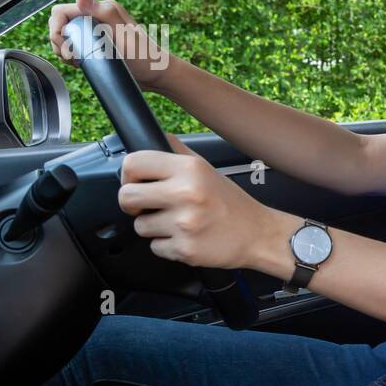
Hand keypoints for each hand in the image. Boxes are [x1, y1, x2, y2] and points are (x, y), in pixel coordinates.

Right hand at [48, 0, 179, 90]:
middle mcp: (96, 18)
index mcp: (101, 10)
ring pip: (65, 37)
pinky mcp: (96, 45)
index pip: (62, 12)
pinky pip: (74, 47)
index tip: (63, 45)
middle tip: (71, 57)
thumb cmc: (146, 56)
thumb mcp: (123, 34)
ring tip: (77, 61)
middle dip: (58, 41)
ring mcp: (96, 32)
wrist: (157, 75)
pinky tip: (81, 64)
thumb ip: (103, 14)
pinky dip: (71, 56)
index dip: (56, 28)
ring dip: (64, 50)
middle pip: (61, 24)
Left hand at [117, 135, 275, 269]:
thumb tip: (152, 137)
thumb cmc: (231, 203)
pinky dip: (167, 245)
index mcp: (190, 169)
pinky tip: (186, 237)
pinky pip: (155, 247)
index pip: (133, 163)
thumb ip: (178, 152)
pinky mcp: (185, 249)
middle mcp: (187, 193)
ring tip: (178, 223)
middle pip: (127, 196)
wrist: (258, 234)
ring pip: (139, 226)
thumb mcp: (207, 168)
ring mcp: (185, 224)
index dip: (128, 175)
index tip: (136, 182)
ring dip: (153, 227)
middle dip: (133, 204)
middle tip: (149, 206)